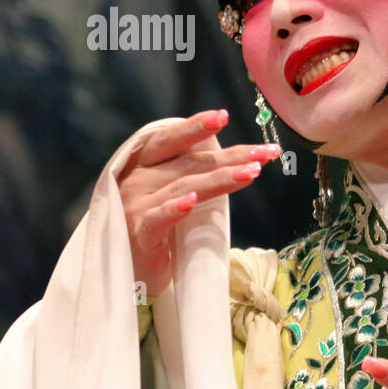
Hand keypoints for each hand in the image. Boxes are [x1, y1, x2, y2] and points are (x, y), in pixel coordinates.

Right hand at [119, 109, 279, 299]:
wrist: (124, 273)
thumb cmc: (151, 230)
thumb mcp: (166, 195)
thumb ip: (187, 174)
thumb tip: (234, 159)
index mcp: (141, 165)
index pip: (170, 139)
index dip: (195, 126)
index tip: (224, 116)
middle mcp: (135, 180)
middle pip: (187, 163)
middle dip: (229, 156)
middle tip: (263, 153)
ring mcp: (133, 206)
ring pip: (182, 187)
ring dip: (220, 180)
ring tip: (251, 174)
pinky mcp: (137, 234)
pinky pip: (158, 219)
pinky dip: (175, 209)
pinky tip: (192, 202)